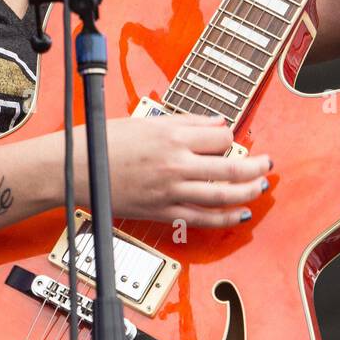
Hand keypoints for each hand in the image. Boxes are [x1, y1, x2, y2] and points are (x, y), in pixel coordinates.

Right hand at [73, 113, 271, 228]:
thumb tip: (216, 123)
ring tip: (260, 187)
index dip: (230, 137)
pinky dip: (226, 218)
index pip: (221, 138)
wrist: (73, 168)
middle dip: (256, 166)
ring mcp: (170, 191)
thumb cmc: (103, 141)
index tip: (230, 139)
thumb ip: (186, 122)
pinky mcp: (162, 212)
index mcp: (172, 136)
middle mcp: (176, 164)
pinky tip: (240, 214)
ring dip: (248, 192)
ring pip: (223, 196)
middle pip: (232, 168)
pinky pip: (202, 219)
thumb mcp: (147, 120)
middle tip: (267, 164)